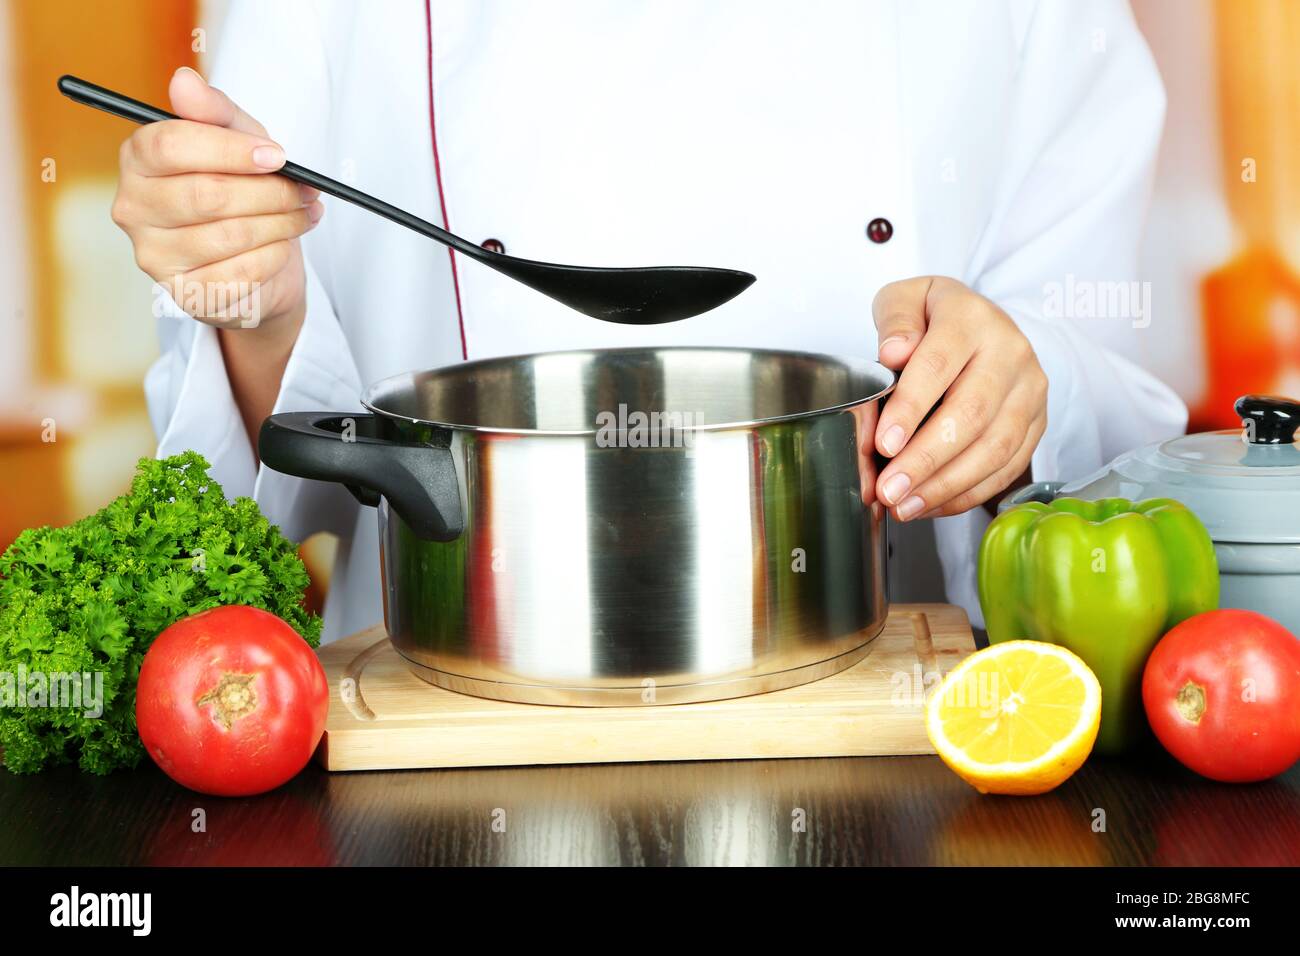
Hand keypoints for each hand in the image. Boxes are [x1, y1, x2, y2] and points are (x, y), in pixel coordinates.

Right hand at [111, 67, 320, 339]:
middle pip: (206, 195)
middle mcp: (134, 208)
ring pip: (229, 235)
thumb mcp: (236, 140)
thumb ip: (214, 111)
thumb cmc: (240, 191)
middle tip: (303, 190)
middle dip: (269, 192)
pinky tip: (283, 246)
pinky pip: (240, 273)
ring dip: (281, 223)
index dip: (231, 150)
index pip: (170, 146)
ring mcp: (154, 256)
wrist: (256, 264)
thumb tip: (184, 81)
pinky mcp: (184, 294)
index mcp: (138, 160)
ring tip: (303, 214)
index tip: (277, 156)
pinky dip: (274, 256)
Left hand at [870, 276, 1047, 519]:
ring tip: (905, 505)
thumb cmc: (934, 316)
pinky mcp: (1038, 422)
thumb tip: (895, 352)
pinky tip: (932, 504)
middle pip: (971, 414)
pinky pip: (1008, 466)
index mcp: (971, 318)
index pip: (939, 365)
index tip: (884, 443)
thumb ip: (895, 320)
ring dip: (946, 485)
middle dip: (926, 459)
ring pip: (994, 447)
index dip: (910, 408)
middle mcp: (1010, 352)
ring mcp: (1030, 390)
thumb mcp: (906, 299)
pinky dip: (968, 492)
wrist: (982, 320)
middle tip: (890, 488)